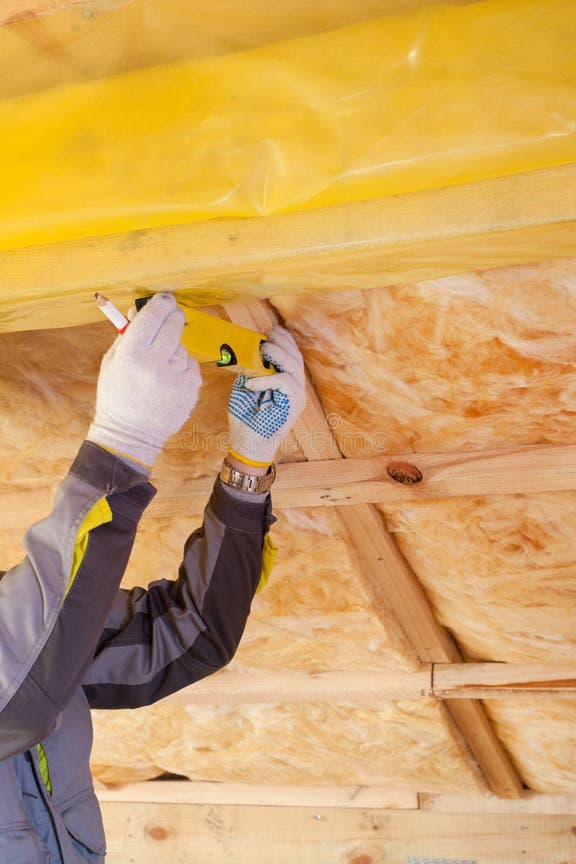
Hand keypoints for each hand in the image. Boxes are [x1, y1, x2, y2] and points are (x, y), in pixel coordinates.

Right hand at [88, 293, 201, 467]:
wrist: (131, 433)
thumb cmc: (117, 396)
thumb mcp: (112, 363)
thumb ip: (126, 334)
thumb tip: (140, 308)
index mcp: (131, 355)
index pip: (152, 316)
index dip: (161, 303)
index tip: (165, 299)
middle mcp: (155, 363)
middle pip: (173, 325)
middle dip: (173, 317)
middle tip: (170, 318)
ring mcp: (176, 377)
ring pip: (182, 346)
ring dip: (174, 348)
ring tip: (160, 366)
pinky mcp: (191, 388)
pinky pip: (191, 364)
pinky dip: (183, 367)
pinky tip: (169, 380)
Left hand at [227, 325, 305, 465]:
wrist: (248, 443)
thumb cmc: (245, 417)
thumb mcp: (246, 385)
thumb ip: (252, 369)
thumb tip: (249, 349)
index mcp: (286, 381)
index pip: (291, 355)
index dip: (284, 340)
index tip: (271, 330)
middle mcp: (295, 387)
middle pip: (295, 356)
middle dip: (283, 342)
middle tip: (268, 336)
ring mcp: (297, 395)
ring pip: (294, 365)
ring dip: (278, 354)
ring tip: (263, 350)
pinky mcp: (294, 403)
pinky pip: (285, 382)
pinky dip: (268, 379)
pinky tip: (253, 382)